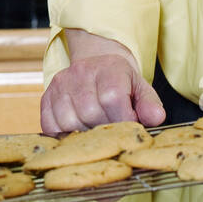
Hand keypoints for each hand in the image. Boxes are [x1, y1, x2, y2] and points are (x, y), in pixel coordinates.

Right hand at [40, 55, 164, 134]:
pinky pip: (50, 126)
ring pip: (69, 122)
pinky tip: (78, 136)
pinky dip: (64, 137)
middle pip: (90, 113)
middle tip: (113, 135)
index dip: (122, 121)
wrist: (96, 63)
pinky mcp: (46, 97)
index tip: (128, 130)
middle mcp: (80, 73)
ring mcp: (60, 85)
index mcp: (108, 68)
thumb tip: (155, 118)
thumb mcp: (140, 89)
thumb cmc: (120, 82)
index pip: (112, 98)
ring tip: (96, 135)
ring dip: (85, 136)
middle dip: (105, 131)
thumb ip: (150, 104)